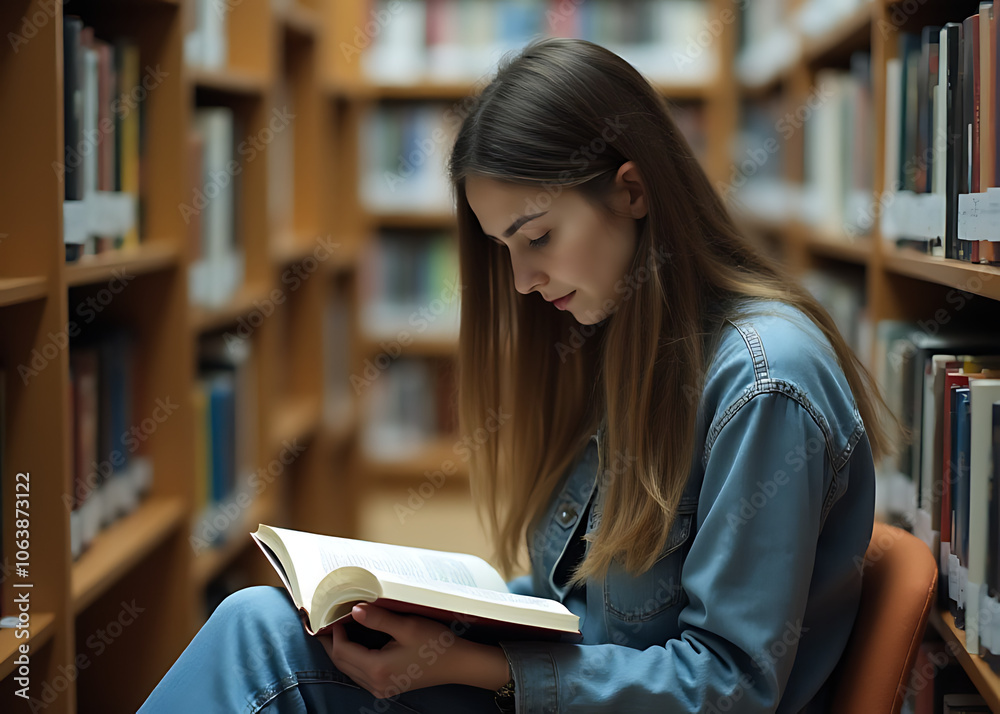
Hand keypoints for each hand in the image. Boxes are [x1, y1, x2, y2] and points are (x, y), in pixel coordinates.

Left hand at [318, 603, 509, 698]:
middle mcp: (376, 683)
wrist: (457, 664)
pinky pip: (359, 674)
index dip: (333, 632)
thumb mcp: (407, 626)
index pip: (341, 651)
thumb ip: (378, 618)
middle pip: (340, 663)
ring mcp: (381, 688)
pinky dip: (352, 659)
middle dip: (331, 642)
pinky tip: (355, 644)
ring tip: (339, 630)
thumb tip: (354, 610)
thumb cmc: (435, 644)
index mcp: (378, 668)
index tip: (333, 614)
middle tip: (327, 622)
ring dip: (340, 651)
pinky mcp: (387, 688)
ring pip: (348, 670)